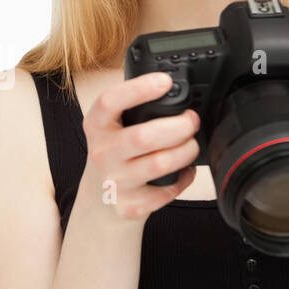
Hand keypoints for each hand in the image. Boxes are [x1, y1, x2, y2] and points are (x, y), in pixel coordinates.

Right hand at [79, 71, 200, 223]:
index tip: (165, 82)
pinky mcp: (130, 206)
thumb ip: (131, 109)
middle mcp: (102, 153)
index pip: (110, 102)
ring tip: (192, 145)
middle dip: (179, 126)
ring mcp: (114, 182)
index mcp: (96, 126)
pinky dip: (185, 178)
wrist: (100, 202)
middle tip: (192, 120)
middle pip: (143, 136)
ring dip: (186, 151)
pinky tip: (184, 171)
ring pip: (159, 164)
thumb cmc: (114, 156)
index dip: (138, 89)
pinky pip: (167, 190)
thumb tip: (172, 87)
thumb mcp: (110, 128)